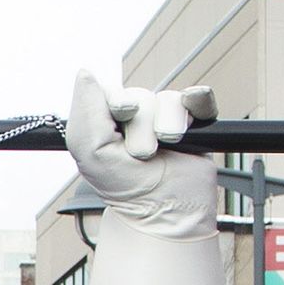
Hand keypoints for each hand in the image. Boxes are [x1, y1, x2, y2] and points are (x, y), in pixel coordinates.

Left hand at [66, 69, 216, 241]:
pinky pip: (197, 98)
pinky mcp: (195, 124)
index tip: (116, 129)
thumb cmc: (125, 188)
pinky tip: (191, 121)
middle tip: (141, 154)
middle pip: (139, 95)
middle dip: (139, 127)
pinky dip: (197, 102)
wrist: (166, 211)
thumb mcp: (91, 152)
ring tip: (164, 150)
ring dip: (166, 127)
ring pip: (167, 100)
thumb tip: (85, 72)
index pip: (111, 92)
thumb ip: (85, 111)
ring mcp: (166, 120)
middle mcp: (137, 118)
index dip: (116, 106)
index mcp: (108, 123)